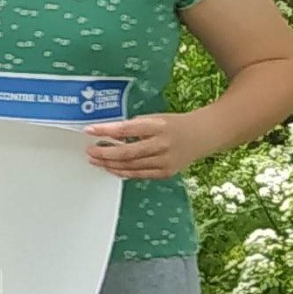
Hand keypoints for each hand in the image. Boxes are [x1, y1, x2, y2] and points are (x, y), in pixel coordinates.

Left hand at [82, 112, 214, 179]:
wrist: (203, 135)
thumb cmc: (174, 125)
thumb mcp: (155, 119)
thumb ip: (134, 127)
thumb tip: (108, 134)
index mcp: (158, 126)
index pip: (126, 129)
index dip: (106, 130)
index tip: (89, 130)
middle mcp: (162, 144)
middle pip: (127, 152)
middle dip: (104, 153)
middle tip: (90, 151)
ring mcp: (165, 161)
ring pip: (131, 166)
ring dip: (110, 164)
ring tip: (96, 160)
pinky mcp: (166, 172)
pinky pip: (140, 174)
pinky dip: (123, 172)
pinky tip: (112, 168)